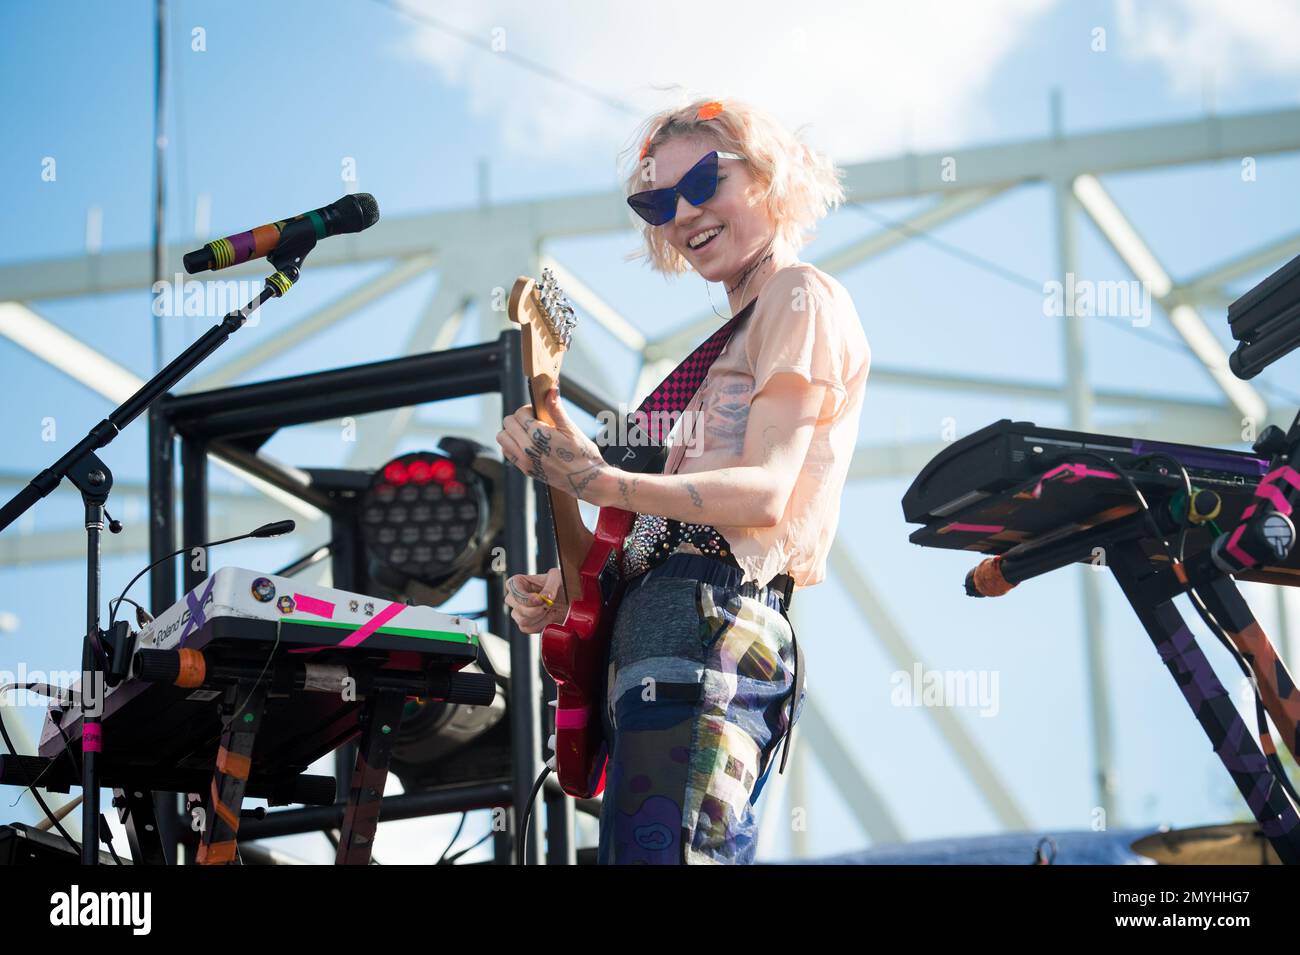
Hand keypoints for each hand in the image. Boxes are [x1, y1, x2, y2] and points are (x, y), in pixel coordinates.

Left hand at [496, 388, 608, 502]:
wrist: (587, 480)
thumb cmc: (583, 454)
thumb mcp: (571, 429)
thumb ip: (556, 409)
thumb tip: (550, 390)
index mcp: (540, 436)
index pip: (519, 414)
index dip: (528, 409)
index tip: (539, 413)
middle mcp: (528, 449)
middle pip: (508, 423)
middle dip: (519, 419)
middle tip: (534, 422)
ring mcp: (525, 461)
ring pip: (502, 438)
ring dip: (512, 431)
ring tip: (528, 432)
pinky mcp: (526, 470)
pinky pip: (507, 452)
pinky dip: (512, 444)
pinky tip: (526, 444)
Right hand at [503, 567, 566, 633]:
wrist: (566, 600)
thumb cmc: (559, 584)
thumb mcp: (557, 578)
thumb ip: (551, 585)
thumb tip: (544, 597)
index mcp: (517, 582)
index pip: (513, 590)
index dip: (525, 597)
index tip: (540, 600)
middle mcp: (514, 597)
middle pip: (518, 608)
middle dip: (536, 609)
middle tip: (549, 605)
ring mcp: (517, 611)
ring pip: (523, 620)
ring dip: (540, 617)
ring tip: (549, 609)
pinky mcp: (523, 624)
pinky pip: (528, 629)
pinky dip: (541, 624)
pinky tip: (548, 616)